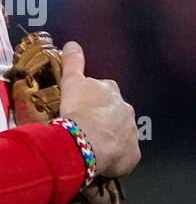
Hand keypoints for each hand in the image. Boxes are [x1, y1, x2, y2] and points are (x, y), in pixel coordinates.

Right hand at [58, 41, 139, 177]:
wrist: (86, 141)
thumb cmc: (78, 110)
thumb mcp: (71, 82)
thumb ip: (73, 63)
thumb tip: (72, 44)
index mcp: (111, 91)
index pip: (103, 90)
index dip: (91, 98)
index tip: (80, 105)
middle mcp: (126, 109)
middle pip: (113, 111)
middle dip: (102, 117)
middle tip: (83, 125)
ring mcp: (131, 132)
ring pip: (119, 132)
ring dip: (107, 136)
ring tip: (89, 144)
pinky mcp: (132, 154)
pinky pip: (123, 154)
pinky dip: (114, 156)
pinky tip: (100, 159)